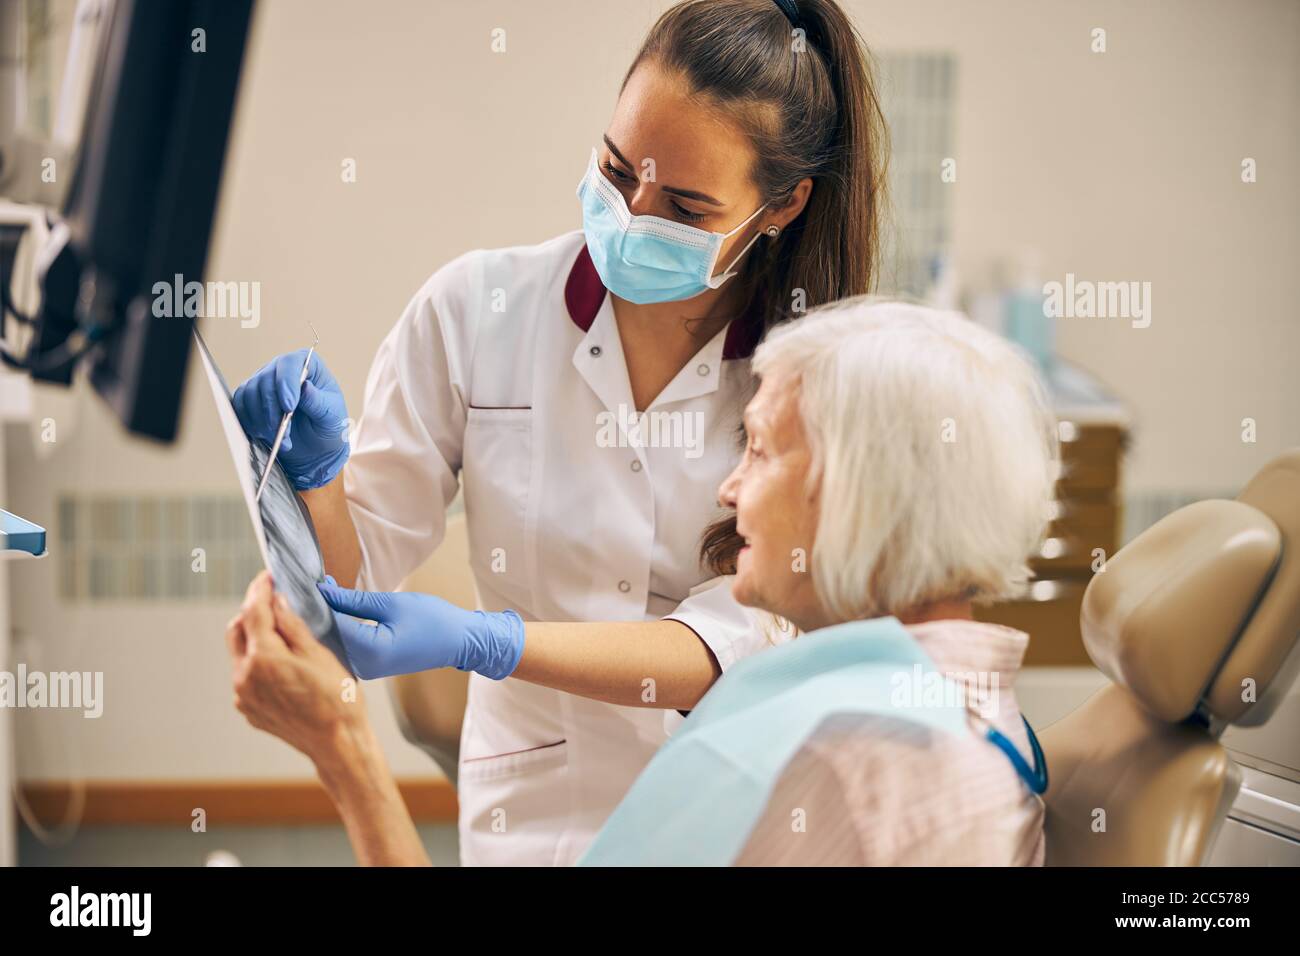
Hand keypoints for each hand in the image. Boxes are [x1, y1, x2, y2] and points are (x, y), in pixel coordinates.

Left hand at [227, 571, 368, 767]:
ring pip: (240, 653)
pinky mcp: (249, 709)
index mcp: (264, 658)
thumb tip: (277, 600)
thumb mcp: (320, 652)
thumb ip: (292, 624)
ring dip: (255, 637)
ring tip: (283, 634)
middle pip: (237, 629)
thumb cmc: (337, 698)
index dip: (260, 588)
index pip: (253, 611)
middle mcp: (245, 676)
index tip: (268, 575)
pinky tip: (283, 664)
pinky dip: (259, 662)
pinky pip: (246, 676)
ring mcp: (244, 695)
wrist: (337, 743)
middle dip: (253, 611)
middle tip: (275, 601)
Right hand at [232, 349, 349, 489]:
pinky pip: (239, 405)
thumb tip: (305, 386)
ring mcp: (263, 381)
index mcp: (307, 364)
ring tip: (280, 440)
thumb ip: (318, 401)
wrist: (315, 444)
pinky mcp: (250, 397)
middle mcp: (282, 368)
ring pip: (250, 394)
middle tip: (285, 434)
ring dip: (262, 421)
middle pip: (265, 380)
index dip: (286, 384)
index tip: (289, 407)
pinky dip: (250, 423)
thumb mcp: (332, 415)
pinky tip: (265, 435)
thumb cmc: (328, 424)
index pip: (289, 363)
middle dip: (273, 411)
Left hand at [317, 576, 524, 680]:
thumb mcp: (392, 603)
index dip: (316, 601)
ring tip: (321, 593)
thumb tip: (323, 591)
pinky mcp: (367, 667)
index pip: (330, 624)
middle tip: (310, 584)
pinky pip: (343, 647)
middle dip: (316, 610)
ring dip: (324, 618)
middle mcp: (363, 666)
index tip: (306, 581)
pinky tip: (334, 608)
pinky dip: (336, 627)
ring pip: (332, 643)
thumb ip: (353, 600)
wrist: (458, 642)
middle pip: (326, 637)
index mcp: (370, 651)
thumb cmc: (433, 621)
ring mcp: (365, 670)